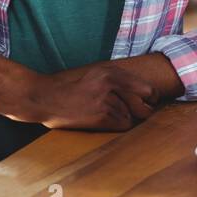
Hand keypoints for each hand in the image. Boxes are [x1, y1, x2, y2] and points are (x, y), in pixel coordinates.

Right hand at [26, 62, 158, 130]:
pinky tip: (102, 120)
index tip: (149, 102)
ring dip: (123, 118)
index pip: (147, 88)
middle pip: (144, 104)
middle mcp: (111, 83)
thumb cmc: (70, 87)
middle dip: (143, 111)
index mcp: (111, 71)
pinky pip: (121, 124)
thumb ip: (117, 79)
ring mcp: (106, 100)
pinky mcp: (100, 116)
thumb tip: (143, 91)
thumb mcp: (95, 73)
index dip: (151, 98)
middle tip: (138, 113)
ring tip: (105, 113)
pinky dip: (116, 125)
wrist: (44, 97)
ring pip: (130, 116)